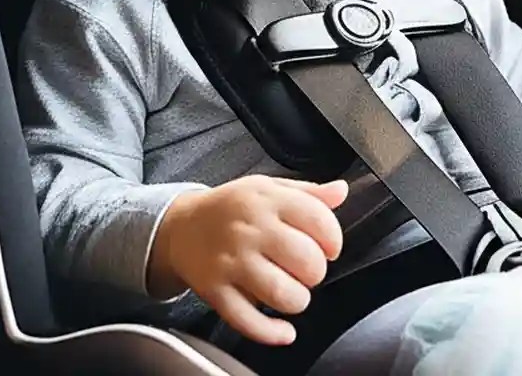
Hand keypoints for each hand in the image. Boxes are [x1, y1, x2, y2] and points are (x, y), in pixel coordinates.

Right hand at [148, 175, 346, 345]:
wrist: (180, 227)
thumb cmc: (231, 208)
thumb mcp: (267, 189)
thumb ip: (308, 193)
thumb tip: (341, 191)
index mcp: (266, 199)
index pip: (319, 220)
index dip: (333, 240)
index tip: (329, 248)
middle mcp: (249, 229)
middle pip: (307, 261)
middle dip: (316, 273)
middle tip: (305, 270)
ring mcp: (231, 261)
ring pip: (284, 295)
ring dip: (298, 300)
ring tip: (291, 292)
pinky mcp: (215, 290)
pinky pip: (249, 321)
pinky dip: (272, 333)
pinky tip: (284, 330)